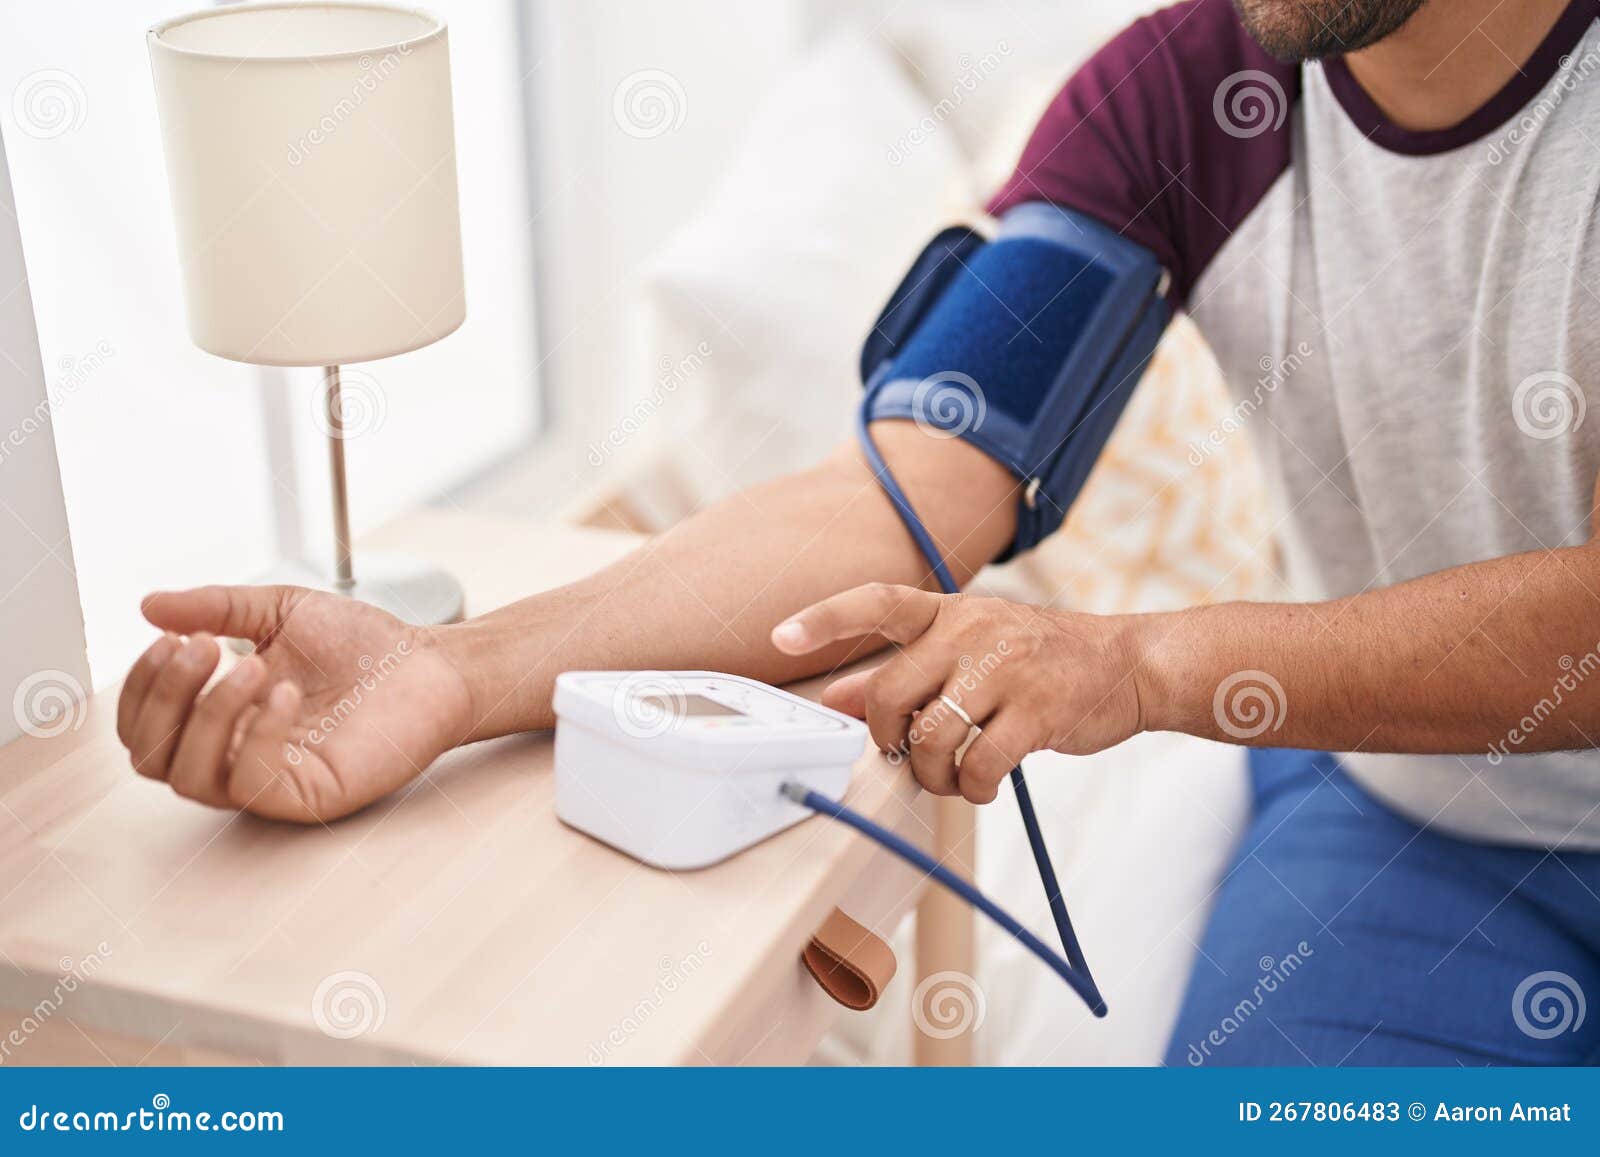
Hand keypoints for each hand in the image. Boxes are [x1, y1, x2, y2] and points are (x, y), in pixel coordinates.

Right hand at [117, 586, 472, 822]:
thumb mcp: (280, 611)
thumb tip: (150, 606)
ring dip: (206, 715)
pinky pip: (252, 785)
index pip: (143, 727)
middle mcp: (236, 755)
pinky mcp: (308, 796)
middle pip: (151, 758)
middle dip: (164, 696)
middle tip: (203, 646)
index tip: (171, 637)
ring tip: (248, 664)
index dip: (141, 685)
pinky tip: (284, 692)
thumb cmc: (363, 645)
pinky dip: (257, 735)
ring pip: (190, 778)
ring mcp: (270, 780)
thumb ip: (217, 606)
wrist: (432, 663)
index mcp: (222, 719)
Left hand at [770, 583, 1143, 803]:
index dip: (824, 619)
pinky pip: (979, 765)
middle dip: (890, 738)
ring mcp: (1006, 668)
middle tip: (911, 754)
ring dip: (933, 774)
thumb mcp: (966, 651)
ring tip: (953, 777)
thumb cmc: (1035, 661)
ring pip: (931, 737)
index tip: (779, 637)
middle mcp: (972, 631)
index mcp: (948, 612)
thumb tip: (831, 696)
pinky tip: (986, 784)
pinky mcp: (1038, 710)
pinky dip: (973, 788)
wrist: (1126, 664)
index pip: (876, 602)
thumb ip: (898, 673)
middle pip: (890, 693)